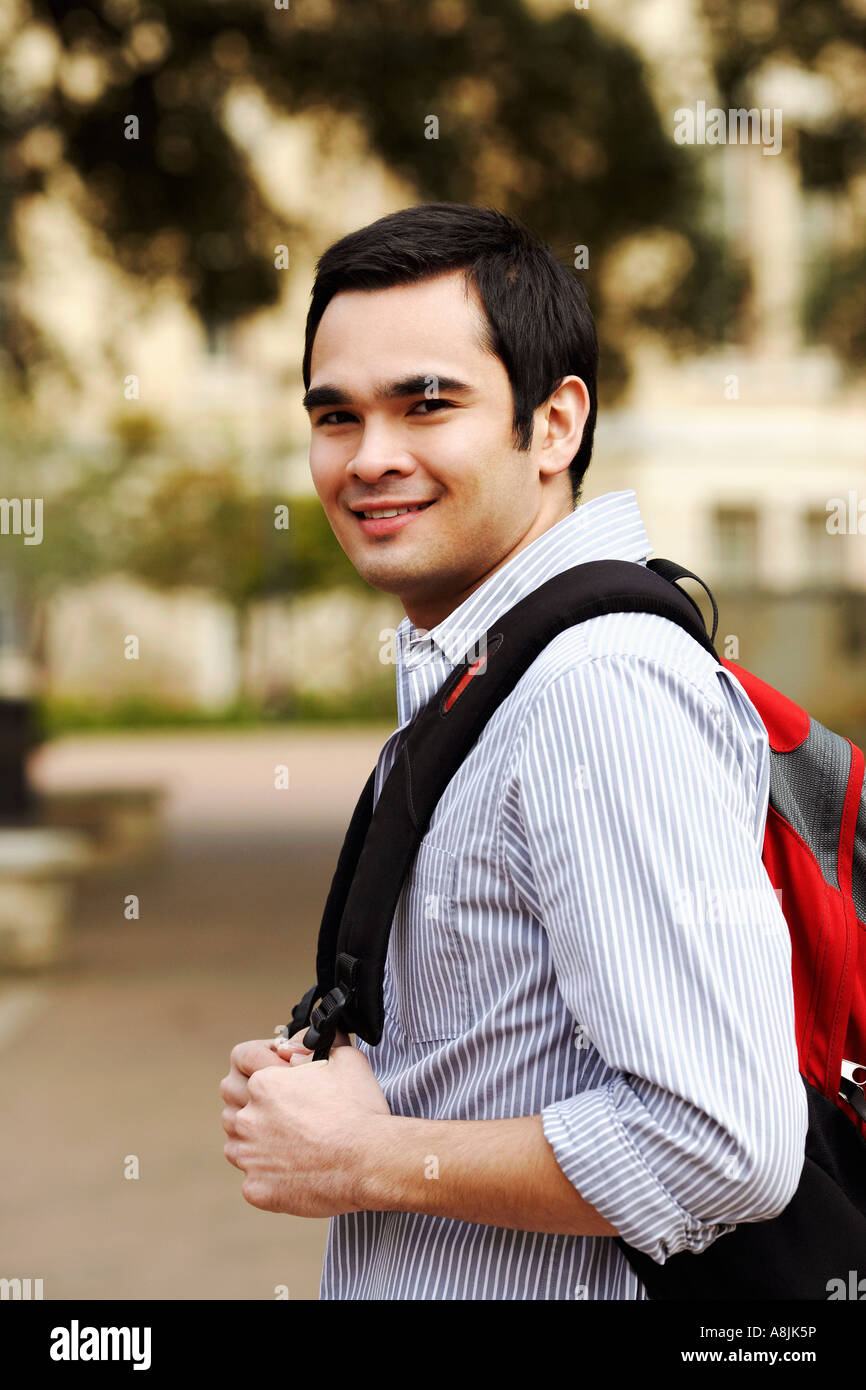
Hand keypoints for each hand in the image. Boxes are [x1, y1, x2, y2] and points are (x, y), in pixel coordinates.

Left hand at [223, 1031, 392, 1216]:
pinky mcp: (256, 1189)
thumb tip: (299, 1043)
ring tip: (287, 1141)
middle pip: (232, 1102)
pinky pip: (251, 1179)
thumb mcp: (345, 1059)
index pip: (242, 1059)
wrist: (371, 1163)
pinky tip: (293, 1170)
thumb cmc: (360, 1111)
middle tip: (281, 1108)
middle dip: (250, 1100)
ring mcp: (249, 1156)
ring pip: (235, 1143)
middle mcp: (248, 1118)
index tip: (282, 1071)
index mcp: (263, 1083)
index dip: (263, 1059)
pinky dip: (267, 1175)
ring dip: (254, 1140)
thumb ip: (316, 1044)